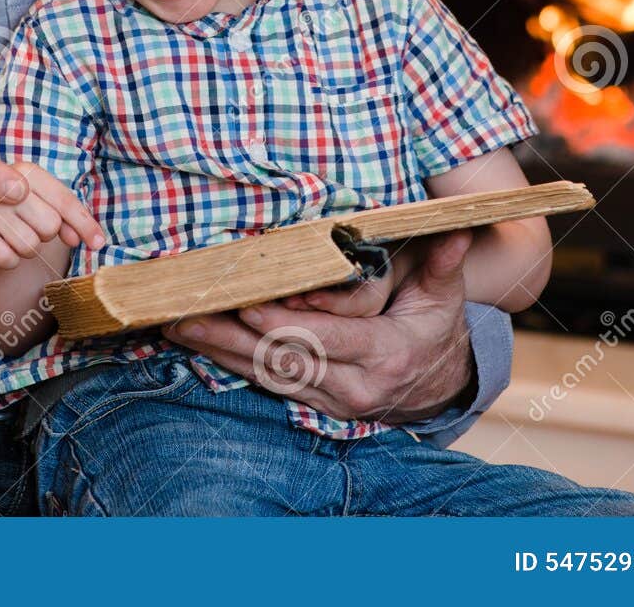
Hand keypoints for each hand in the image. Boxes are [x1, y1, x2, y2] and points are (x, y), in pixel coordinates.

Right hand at [0, 164, 104, 268]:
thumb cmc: (16, 200)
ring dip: (27, 247)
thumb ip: (67, 215)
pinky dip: (10, 259)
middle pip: (50, 226)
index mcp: (27, 171)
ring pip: (30, 247)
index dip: (85, 224)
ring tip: (12, 230)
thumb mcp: (42, 197)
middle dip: (45, 232)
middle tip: (29, 222)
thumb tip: (85, 241)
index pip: (64, 202)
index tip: (98, 243)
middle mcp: (4, 185)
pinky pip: (9, 260)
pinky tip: (0, 242)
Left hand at [162, 230, 476, 424]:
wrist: (441, 385)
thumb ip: (443, 262)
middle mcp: (355, 386)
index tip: (249, 308)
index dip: (287, 326)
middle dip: (232, 340)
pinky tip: (195, 345)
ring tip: (177, 328)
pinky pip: (265, 385)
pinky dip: (228, 364)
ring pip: (267, 377)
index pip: (329, 340)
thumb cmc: (434, 325)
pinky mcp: (313, 404)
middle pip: (285, 362)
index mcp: (387, 354)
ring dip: (218, 353)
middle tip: (188, 317)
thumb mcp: (443, 294)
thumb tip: (456, 229)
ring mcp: (331, 401)